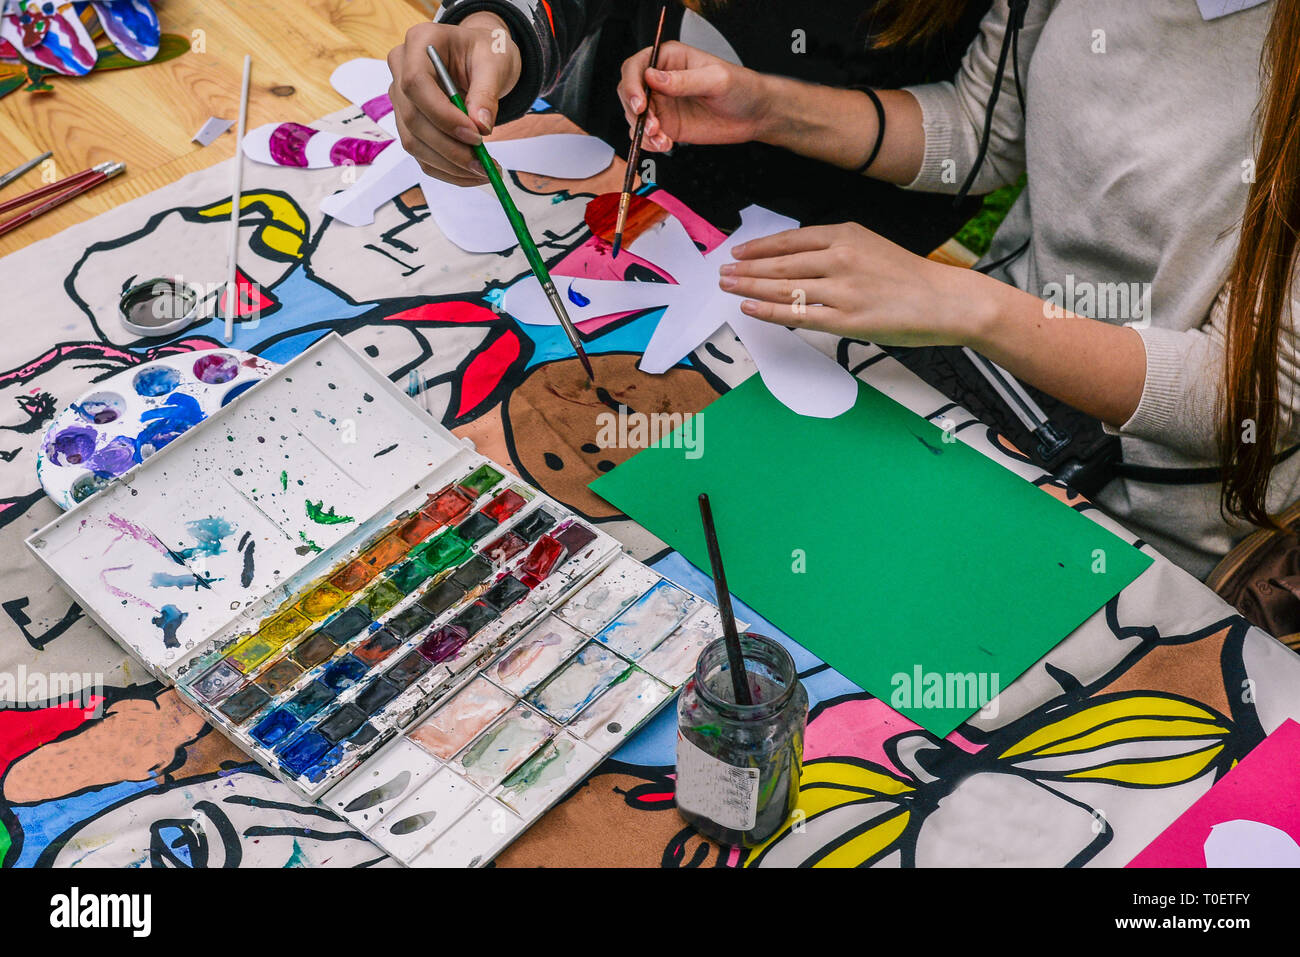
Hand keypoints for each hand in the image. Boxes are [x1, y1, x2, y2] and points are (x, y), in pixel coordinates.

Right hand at [387, 13, 520, 185]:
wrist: (480, 57)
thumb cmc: (486, 52)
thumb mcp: (495, 62)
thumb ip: (487, 92)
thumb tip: (481, 126)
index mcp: (419, 42)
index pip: (415, 83)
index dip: (442, 115)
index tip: (475, 135)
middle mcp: (401, 69)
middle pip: (412, 118)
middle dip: (448, 148)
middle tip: (483, 164)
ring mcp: (401, 99)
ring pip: (413, 142)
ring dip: (449, 165)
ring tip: (483, 171)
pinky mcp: (409, 123)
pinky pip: (422, 155)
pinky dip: (447, 171)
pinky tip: (472, 175)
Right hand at [617, 41, 772, 150]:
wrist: (754, 115)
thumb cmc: (741, 88)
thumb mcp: (715, 79)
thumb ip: (684, 80)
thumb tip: (652, 77)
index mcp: (670, 59)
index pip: (636, 66)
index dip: (632, 84)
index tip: (640, 102)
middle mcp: (661, 80)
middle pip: (629, 92)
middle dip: (635, 111)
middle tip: (652, 125)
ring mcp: (662, 104)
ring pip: (634, 116)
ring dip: (642, 130)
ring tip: (662, 138)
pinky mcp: (667, 126)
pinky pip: (646, 135)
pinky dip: (649, 143)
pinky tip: (665, 144)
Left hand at [719, 222, 990, 346]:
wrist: (944, 300)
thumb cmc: (908, 276)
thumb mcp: (870, 245)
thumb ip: (834, 248)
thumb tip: (794, 260)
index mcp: (845, 235)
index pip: (790, 240)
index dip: (759, 248)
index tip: (738, 252)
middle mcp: (840, 258)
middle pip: (780, 264)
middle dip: (746, 268)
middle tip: (723, 272)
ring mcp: (842, 289)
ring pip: (784, 288)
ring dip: (750, 287)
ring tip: (728, 287)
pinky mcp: (846, 319)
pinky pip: (798, 315)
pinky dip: (769, 311)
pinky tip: (750, 308)